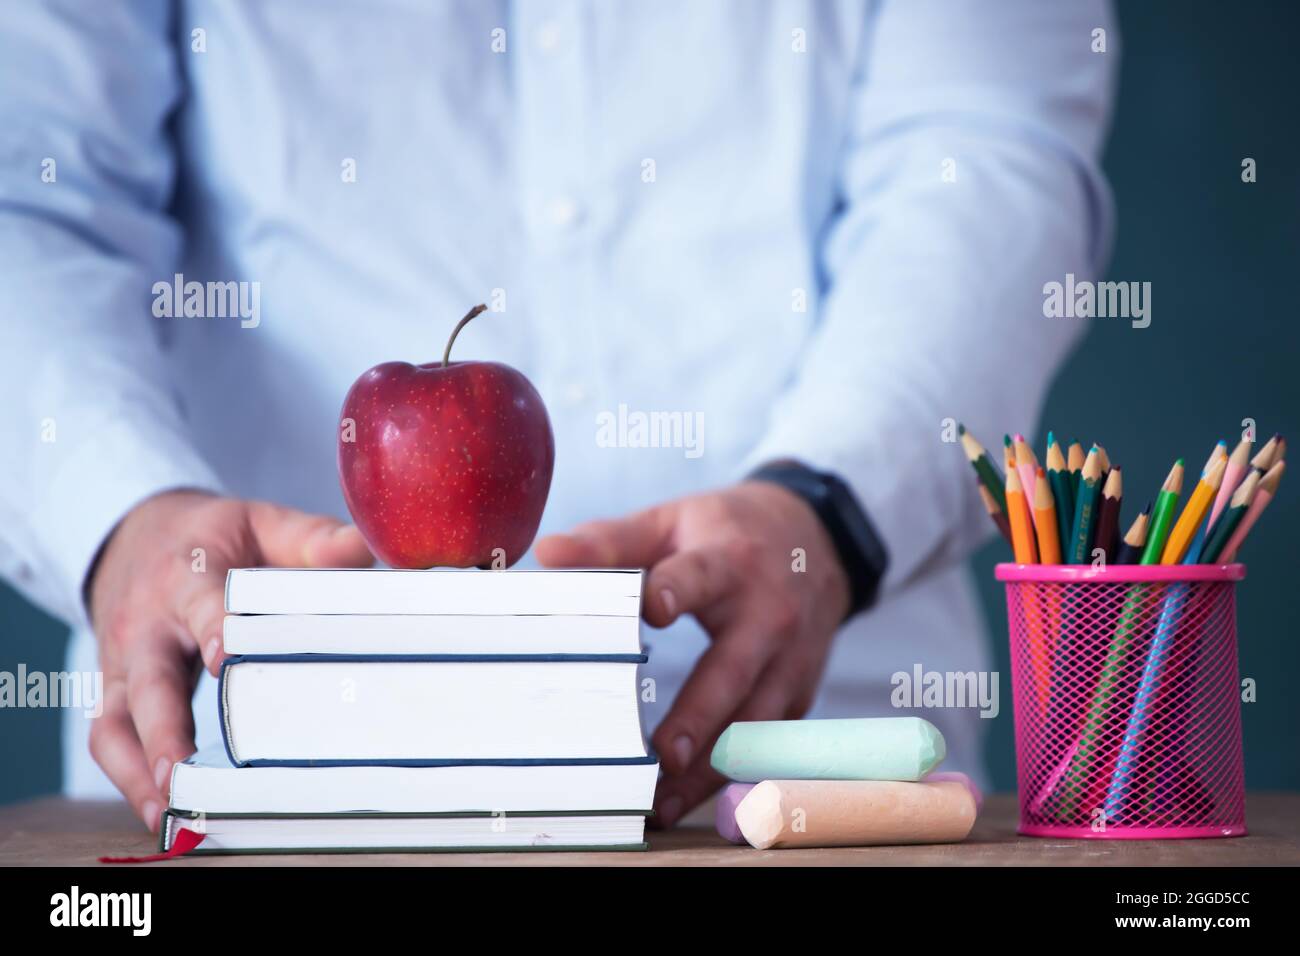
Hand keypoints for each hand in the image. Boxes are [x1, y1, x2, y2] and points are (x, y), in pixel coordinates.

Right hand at [87, 490, 373, 830]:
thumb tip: (362, 549)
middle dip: (164, 727)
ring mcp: (123, 661)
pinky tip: (160, 809)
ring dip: (139, 769)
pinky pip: (109, 736)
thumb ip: (313, 539)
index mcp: (188, 575)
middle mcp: (147, 623)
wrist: (133, 534)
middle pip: (149, 678)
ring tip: (171, 811)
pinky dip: (127, 776)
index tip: (224, 658)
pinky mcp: (115, 689)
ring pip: (117, 719)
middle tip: (181, 772)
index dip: (214, 629)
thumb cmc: (214, 537)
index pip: (200, 603)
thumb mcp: (262, 523)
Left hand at [535, 480, 849, 826]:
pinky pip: (767, 739)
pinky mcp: (798, 691)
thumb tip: (548, 554)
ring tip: (662, 802)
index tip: (651, 610)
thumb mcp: (673, 523)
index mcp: (729, 562)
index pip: (699, 576)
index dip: (675, 590)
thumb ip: (611, 543)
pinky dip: (732, 773)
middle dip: (701, 714)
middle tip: (664, 756)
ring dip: (710, 767)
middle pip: (734, 669)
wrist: (819, 540)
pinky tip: (690, 798)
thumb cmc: (728, 533)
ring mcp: (790, 659)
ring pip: (754, 721)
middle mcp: (768, 613)